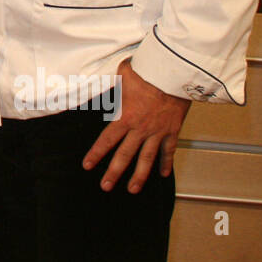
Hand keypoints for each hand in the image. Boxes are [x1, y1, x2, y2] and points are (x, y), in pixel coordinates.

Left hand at [81, 59, 190, 193]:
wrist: (174, 75)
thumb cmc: (148, 72)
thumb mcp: (123, 75)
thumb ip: (112, 81)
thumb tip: (100, 74)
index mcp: (125, 117)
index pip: (107, 140)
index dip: (96, 154)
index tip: (87, 165)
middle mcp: (140, 129)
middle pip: (124, 155)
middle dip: (114, 173)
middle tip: (105, 186)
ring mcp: (157, 132)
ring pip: (146, 159)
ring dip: (139, 176)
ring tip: (132, 189)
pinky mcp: (172, 131)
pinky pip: (169, 151)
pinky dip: (166, 163)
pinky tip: (163, 174)